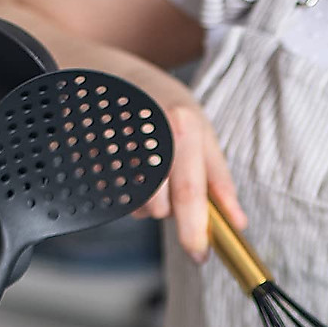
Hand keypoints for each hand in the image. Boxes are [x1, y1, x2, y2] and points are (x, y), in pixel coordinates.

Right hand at [123, 61, 246, 260]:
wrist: (109, 72)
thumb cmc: (164, 103)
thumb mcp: (201, 129)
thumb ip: (219, 178)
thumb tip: (236, 221)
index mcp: (181, 127)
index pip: (190, 193)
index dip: (196, 231)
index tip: (200, 254)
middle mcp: (148, 136)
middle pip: (160, 206)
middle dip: (173, 219)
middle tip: (182, 219)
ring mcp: (116, 147)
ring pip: (139, 207)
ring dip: (150, 203)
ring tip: (151, 171)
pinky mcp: (91, 158)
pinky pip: (115, 197)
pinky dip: (128, 193)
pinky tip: (129, 168)